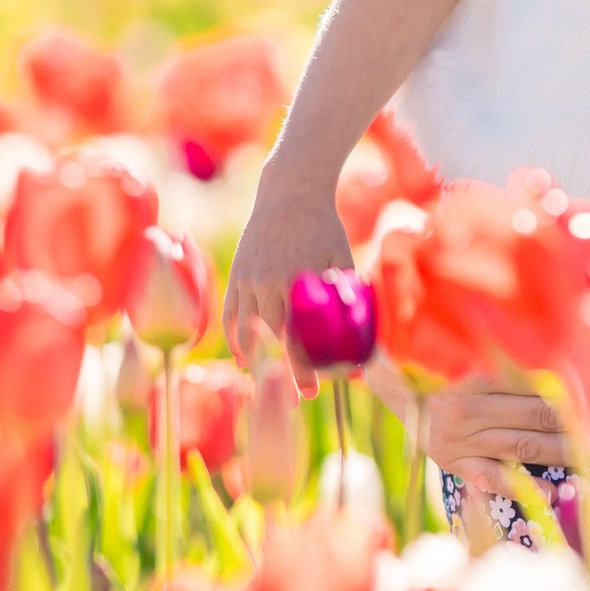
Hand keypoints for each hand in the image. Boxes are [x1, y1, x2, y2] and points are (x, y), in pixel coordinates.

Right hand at [223, 182, 354, 390]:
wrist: (290, 192)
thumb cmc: (324, 227)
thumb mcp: (341, 257)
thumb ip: (346, 294)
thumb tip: (359, 336)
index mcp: (298, 281)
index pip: (299, 337)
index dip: (305, 368)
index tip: (313, 391)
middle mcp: (269, 283)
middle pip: (273, 340)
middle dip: (285, 371)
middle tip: (298, 398)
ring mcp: (248, 279)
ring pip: (246, 331)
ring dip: (257, 360)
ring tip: (267, 382)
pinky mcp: (237, 274)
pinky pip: (230, 314)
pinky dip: (234, 337)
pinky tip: (244, 357)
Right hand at [420, 374, 568, 497]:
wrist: (409, 409)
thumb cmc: (455, 387)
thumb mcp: (479, 373)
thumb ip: (513, 375)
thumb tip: (566, 378)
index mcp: (478, 379)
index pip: (533, 386)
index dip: (567, 396)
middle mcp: (469, 409)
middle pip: (533, 415)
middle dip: (572, 425)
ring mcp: (462, 440)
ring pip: (521, 445)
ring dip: (560, 453)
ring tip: (589, 459)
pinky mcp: (458, 467)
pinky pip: (496, 478)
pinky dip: (526, 486)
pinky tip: (552, 492)